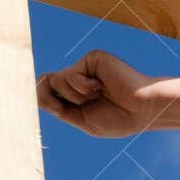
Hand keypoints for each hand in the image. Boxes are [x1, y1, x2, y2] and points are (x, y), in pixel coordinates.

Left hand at [35, 50, 179, 136]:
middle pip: (45, 82)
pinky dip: (82, 87)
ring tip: (96, 97)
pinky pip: (71, 74)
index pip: (48, 93)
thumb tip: (36, 93)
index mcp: (76, 97)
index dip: (40, 99)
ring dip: (73, 96)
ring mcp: (84, 68)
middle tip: (64, 108)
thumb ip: (60, 108)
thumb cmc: (118, 119)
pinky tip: (101, 87)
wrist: (143, 109)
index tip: (47, 109)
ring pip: (56, 80)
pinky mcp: (91, 59)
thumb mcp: (82, 120)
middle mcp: (78, 80)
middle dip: (46, 97)